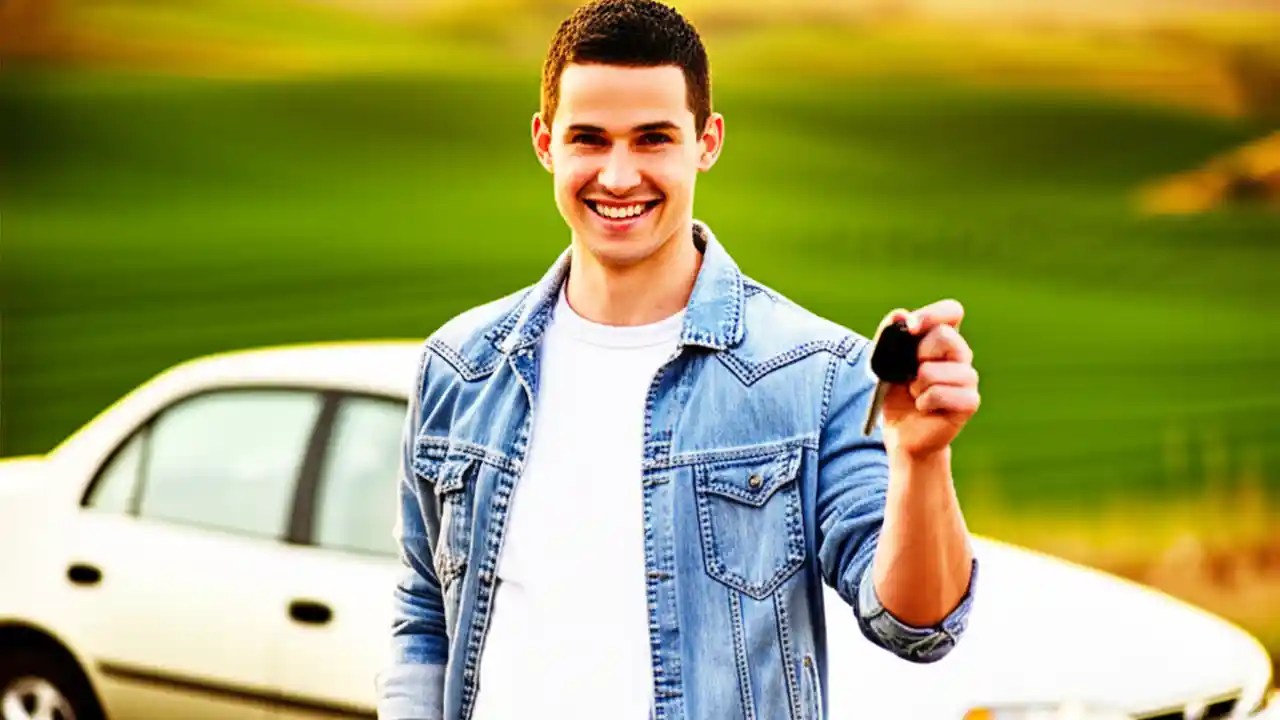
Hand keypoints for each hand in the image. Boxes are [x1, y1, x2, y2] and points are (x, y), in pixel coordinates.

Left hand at [874, 299, 979, 458]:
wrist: (903, 432)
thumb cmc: (896, 394)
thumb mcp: (885, 362)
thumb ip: (890, 336)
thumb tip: (900, 314)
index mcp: (942, 339)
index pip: (951, 311)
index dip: (932, 315)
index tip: (910, 328)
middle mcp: (960, 355)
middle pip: (945, 337)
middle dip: (917, 356)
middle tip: (910, 374)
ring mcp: (968, 378)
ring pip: (934, 371)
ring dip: (916, 385)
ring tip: (916, 394)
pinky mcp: (970, 402)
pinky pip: (941, 394)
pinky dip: (924, 402)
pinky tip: (924, 407)